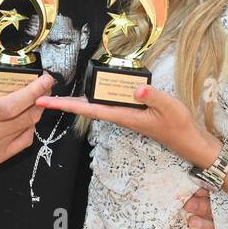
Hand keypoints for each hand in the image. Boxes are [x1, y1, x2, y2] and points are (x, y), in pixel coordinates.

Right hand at [0, 25, 53, 167]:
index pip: (14, 105)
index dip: (34, 92)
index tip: (46, 78)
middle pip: (27, 117)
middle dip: (39, 98)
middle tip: (42, 83)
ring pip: (27, 130)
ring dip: (34, 112)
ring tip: (32, 97)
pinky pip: (22, 143)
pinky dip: (27, 128)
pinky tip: (20, 116)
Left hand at [37, 85, 227, 228]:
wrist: (188, 139)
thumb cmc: (178, 124)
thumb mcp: (168, 107)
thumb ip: (152, 96)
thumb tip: (133, 88)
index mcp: (123, 115)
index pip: (89, 109)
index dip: (67, 105)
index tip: (46, 103)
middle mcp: (119, 115)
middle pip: (86, 108)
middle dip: (63, 103)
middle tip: (39, 96)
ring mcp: (123, 114)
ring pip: (94, 106)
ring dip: (75, 101)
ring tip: (54, 94)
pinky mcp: (129, 112)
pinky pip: (105, 104)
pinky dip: (92, 98)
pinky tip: (85, 94)